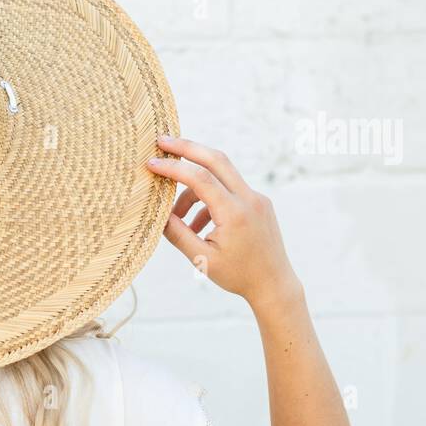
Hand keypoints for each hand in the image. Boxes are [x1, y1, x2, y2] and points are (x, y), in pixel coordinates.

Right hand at [146, 136, 300, 307]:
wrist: (274, 284)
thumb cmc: (238, 276)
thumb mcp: (202, 259)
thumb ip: (177, 234)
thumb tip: (157, 215)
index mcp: (235, 213)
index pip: (200, 178)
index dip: (173, 168)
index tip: (151, 163)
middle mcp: (249, 199)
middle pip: (216, 159)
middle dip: (187, 147)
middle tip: (162, 141)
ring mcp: (257, 198)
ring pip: (220, 176)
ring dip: (193, 187)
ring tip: (177, 216)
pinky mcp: (258, 203)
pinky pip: (228, 190)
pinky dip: (208, 198)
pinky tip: (198, 225)